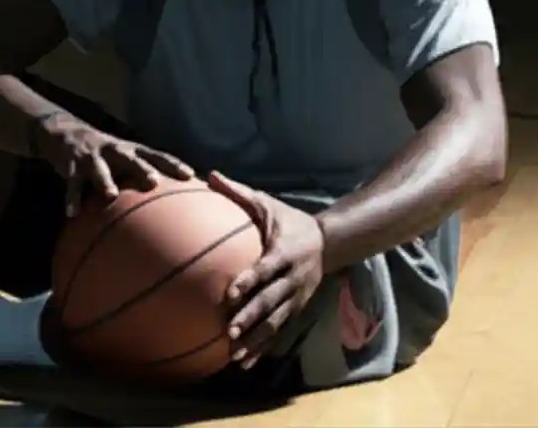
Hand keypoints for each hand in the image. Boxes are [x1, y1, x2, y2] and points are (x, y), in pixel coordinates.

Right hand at [34, 113, 194, 215]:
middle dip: (142, 169)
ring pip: (99, 168)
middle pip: (130, 158)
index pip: (156, 155)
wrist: (66, 134)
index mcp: (131, 150)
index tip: (190, 175)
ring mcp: (92, 156)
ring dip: (105, 180)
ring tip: (111, 195)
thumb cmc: (106, 154)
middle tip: (154, 182)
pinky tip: (73, 213)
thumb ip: (144, 172)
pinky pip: (73, 184)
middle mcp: (114, 150)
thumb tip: (176, 196)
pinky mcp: (72, 165)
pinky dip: (72, 198)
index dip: (172, 164)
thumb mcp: (126, 157)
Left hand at [207, 171, 324, 369]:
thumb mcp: (267, 203)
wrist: (329, 240)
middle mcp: (293, 278)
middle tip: (230, 331)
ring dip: (257, 340)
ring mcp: (297, 296)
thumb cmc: (288, 220)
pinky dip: (263, 347)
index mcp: (284, 253)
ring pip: (276, 322)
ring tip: (236, 356)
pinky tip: (245, 362)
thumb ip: (239, 192)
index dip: (250, 280)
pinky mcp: (297, 308)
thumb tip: (208, 174)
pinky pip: (279, 330)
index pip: (266, 269)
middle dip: (252, 317)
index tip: (231, 292)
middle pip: (272, 301)